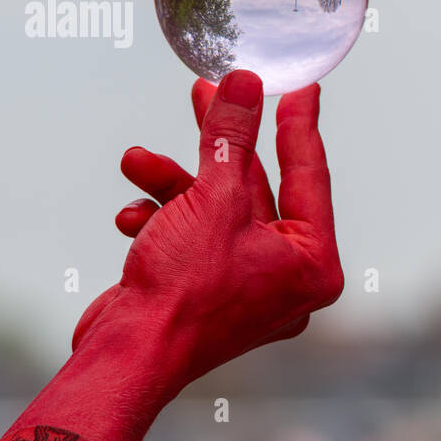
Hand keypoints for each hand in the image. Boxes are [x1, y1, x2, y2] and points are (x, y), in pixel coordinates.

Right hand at [72, 70, 342, 390]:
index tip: (301, 85)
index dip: (298, 124)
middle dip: (221, 145)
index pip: (310, 176)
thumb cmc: (184, 291)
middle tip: (210, 92)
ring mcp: (247, 288)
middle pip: (258, 188)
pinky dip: (162, 220)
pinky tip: (131, 217)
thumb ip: (232, 135)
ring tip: (138, 161)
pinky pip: (193, 238)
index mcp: (314, 263)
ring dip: (174, 184)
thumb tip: (245, 82)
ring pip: (216, 210)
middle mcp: (288, 279)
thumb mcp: (213, 198)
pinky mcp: (206, 293)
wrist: (126, 357)